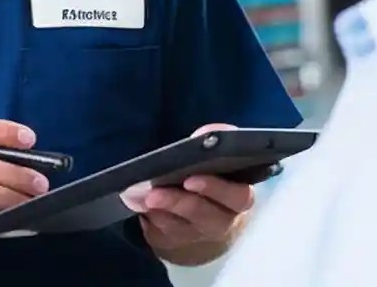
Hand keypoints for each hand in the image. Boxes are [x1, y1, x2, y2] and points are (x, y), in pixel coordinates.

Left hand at [127, 124, 255, 254]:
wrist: (207, 214)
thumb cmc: (213, 177)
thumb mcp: (218, 157)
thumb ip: (215, 140)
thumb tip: (204, 134)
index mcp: (237, 198)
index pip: (236, 197)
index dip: (215, 189)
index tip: (191, 179)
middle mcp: (221, 222)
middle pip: (203, 216)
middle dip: (178, 203)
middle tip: (156, 192)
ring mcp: (196, 236)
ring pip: (178, 228)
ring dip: (158, 211)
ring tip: (143, 197)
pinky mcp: (173, 243)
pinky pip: (159, 234)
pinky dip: (148, 219)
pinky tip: (139, 205)